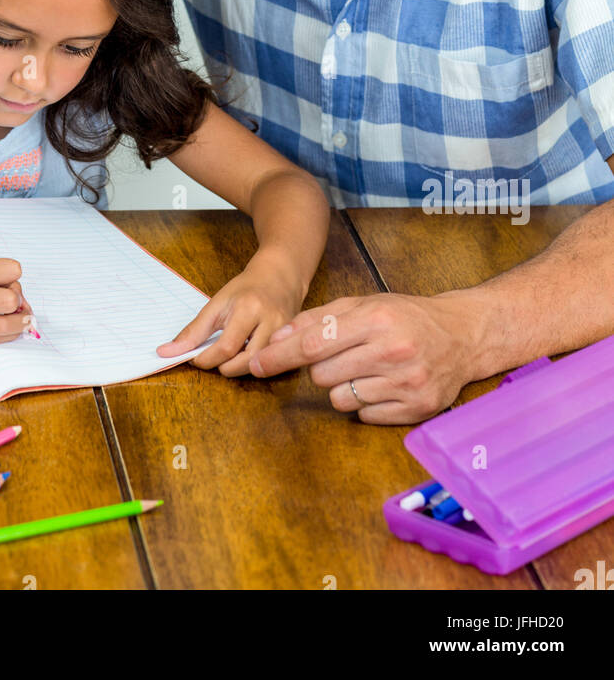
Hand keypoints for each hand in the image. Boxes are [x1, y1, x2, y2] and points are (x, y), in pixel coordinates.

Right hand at [0, 258, 33, 350]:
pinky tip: (4, 330)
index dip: (13, 275)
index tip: (8, 280)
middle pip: (11, 300)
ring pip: (5, 325)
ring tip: (19, 319)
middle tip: (12, 301)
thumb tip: (19, 298)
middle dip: (18, 300)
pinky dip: (4, 335)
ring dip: (18, 322)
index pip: (10, 270)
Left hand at [156, 252, 304, 375]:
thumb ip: (194, 331)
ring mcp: (284, 335)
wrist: (280, 276)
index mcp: (248, 309)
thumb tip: (166, 352)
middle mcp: (270, 323)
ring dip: (238, 367)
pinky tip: (246, 353)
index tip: (195, 358)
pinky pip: (269, 365)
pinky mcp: (290, 343)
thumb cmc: (247, 288)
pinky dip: (253, 364)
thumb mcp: (217, 303)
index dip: (206, 359)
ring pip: (257, 368)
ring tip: (230, 353)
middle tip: (213, 355)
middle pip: (243, 363)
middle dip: (222, 367)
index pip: (225, 348)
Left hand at [248, 290, 475, 423]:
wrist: (463, 335)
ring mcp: (406, 383)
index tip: (256, 364)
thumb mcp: (365, 304)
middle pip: (322, 375)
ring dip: (342, 387)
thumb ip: (319, 318)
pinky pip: (364, 416)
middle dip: (321, 368)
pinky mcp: (416, 408)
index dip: (280, 356)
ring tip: (366, 369)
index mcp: (377, 319)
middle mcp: (392, 351)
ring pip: (340, 400)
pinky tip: (383, 385)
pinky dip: (365, 404)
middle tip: (343, 356)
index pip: (313, 344)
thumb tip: (278, 336)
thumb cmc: (407, 316)